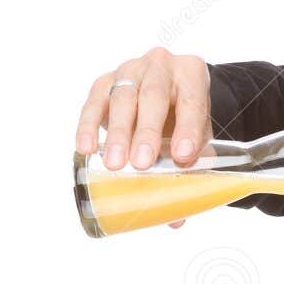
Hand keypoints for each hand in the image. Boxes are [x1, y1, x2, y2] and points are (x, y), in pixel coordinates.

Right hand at [76, 48, 212, 227]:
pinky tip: (86, 148)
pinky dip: (87, 126)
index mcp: (191, 73)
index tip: (184, 157)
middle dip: (146, 131)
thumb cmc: (183, 115)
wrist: (166, 91)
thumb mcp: (197, 135)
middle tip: (141, 164)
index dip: (189, 129)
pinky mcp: (103, 81)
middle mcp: (160, 65)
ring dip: (117, 133)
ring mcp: (130, 70)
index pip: (192, 100)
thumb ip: (193, 169)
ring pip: (121, 98)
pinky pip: (93, 101)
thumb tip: (176, 218)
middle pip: (153, 96)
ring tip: (115, 165)